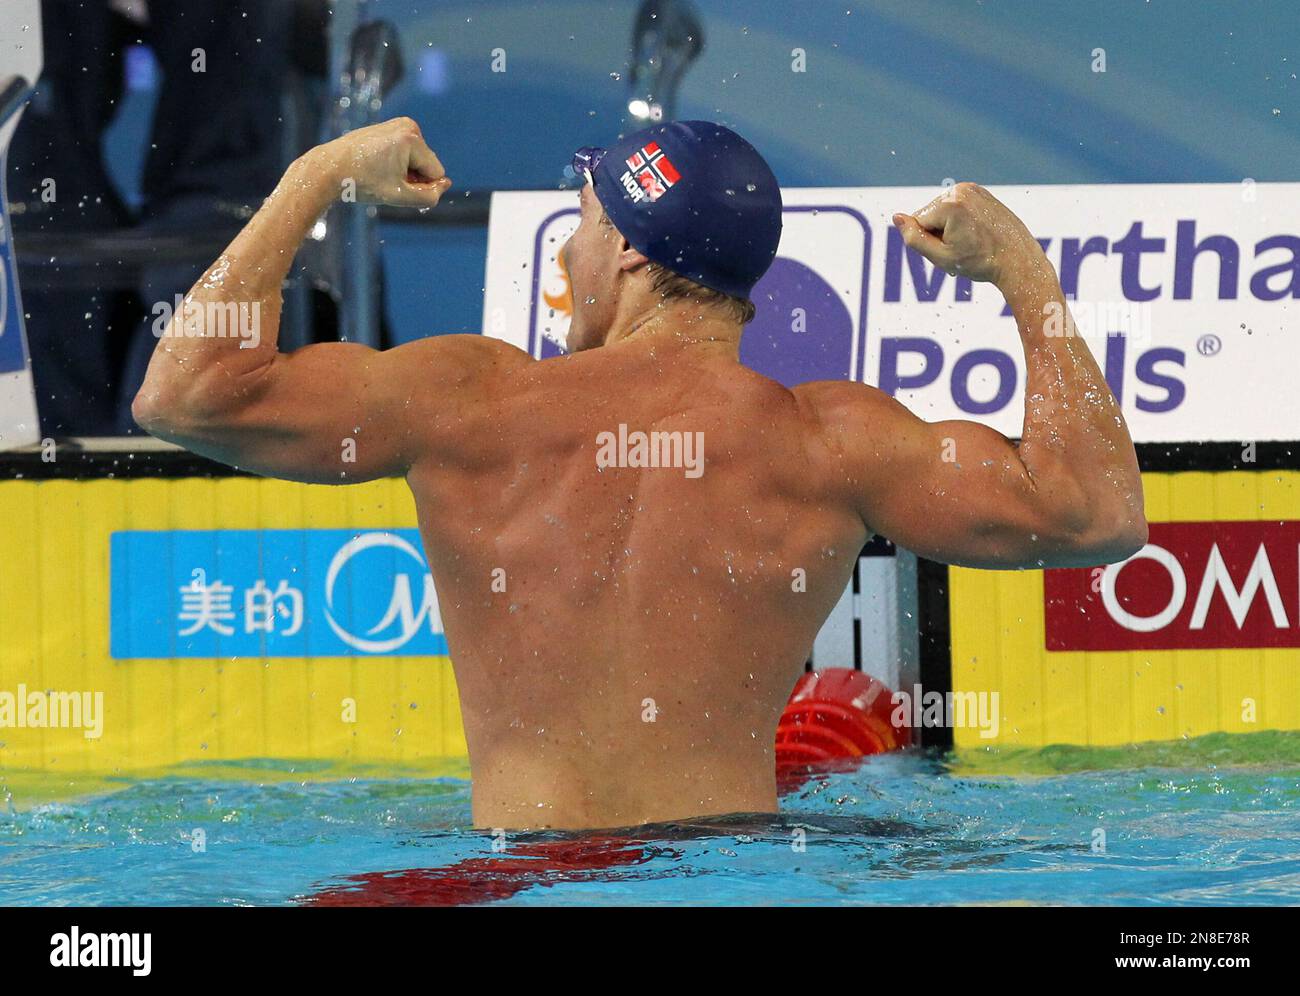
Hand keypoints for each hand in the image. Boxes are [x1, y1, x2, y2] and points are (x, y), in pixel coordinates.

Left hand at [312, 117, 451, 207]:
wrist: (329, 168)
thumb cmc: (362, 182)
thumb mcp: (400, 196)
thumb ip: (429, 196)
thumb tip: (445, 184)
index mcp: (412, 139)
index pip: (436, 172)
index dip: (421, 187)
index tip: (396, 188)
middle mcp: (408, 126)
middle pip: (427, 163)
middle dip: (413, 177)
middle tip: (386, 182)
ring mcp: (399, 124)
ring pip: (417, 159)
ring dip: (405, 171)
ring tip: (380, 174)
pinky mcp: (390, 127)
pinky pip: (406, 151)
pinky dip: (397, 162)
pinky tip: (378, 166)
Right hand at [892, 182, 1042, 287]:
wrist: (1018, 260)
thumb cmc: (980, 262)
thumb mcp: (940, 257)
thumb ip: (913, 238)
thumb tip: (896, 218)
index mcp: (949, 204)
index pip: (917, 224)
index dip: (930, 243)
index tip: (953, 251)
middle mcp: (960, 190)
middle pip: (929, 216)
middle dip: (939, 234)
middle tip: (964, 249)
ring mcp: (972, 189)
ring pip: (942, 213)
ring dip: (950, 229)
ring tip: (972, 242)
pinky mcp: (981, 192)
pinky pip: (957, 209)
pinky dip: (961, 222)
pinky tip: (977, 233)